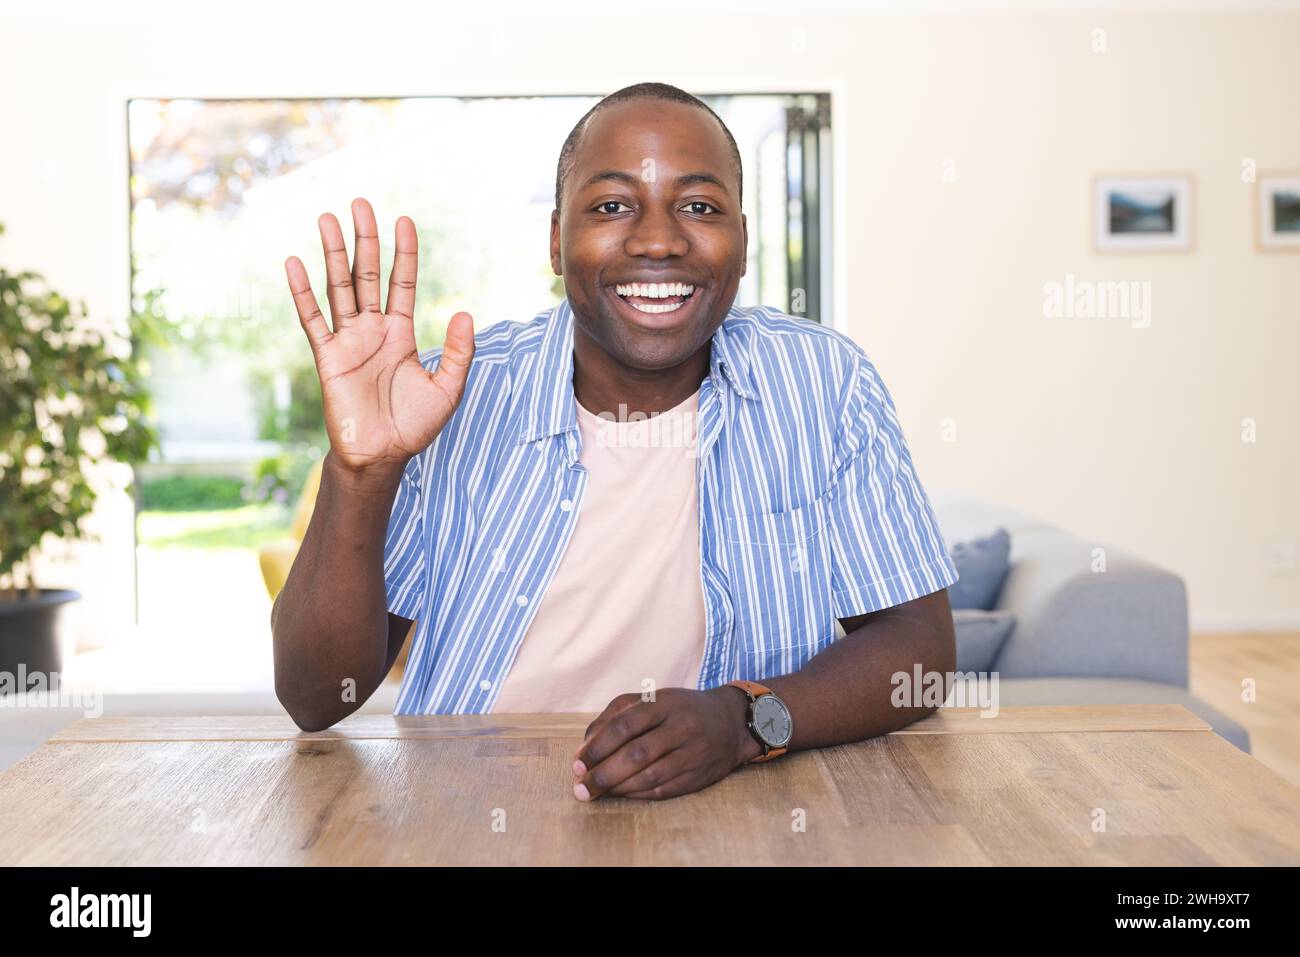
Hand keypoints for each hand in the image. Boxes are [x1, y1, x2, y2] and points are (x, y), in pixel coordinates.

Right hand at [284, 197, 474, 480]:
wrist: (381, 457)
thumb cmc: (414, 426)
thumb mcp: (448, 388)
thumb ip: (460, 352)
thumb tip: (465, 311)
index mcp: (401, 334)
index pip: (402, 283)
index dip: (404, 254)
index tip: (404, 220)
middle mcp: (373, 331)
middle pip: (368, 276)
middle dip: (365, 240)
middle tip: (360, 203)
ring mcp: (348, 341)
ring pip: (340, 288)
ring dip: (333, 254)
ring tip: (327, 218)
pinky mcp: (328, 358)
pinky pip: (313, 320)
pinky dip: (303, 293)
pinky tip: (295, 263)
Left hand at [570, 687, 762, 801]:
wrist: (731, 721)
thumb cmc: (679, 710)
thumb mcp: (650, 700)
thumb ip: (615, 715)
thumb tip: (585, 746)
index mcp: (664, 703)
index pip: (624, 726)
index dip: (596, 747)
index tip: (577, 764)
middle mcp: (681, 726)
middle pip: (635, 754)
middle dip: (603, 774)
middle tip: (580, 788)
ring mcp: (693, 752)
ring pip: (649, 776)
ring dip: (618, 788)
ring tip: (597, 793)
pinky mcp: (700, 776)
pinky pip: (664, 790)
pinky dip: (637, 795)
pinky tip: (621, 794)